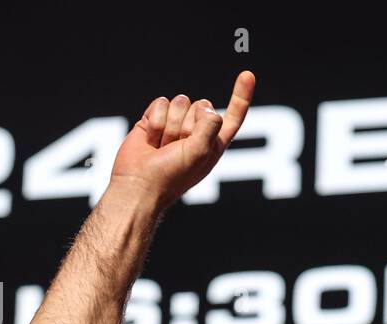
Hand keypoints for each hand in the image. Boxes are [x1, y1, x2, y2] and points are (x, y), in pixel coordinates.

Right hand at [108, 70, 254, 208]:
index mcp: (214, 142)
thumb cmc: (173, 175)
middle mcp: (196, 132)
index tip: (247, 75)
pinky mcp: (154, 119)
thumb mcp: (201, 152)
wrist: (139, 184)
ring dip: (170, 125)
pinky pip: (160, 102)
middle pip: (202, 104)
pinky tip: (151, 139)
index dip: (240, 96)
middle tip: (177, 148)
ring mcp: (174, 124)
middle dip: (188, 124)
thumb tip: (206, 107)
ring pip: (179, 102)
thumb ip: (210, 126)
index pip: (233, 117)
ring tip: (163, 146)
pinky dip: (155, 121)